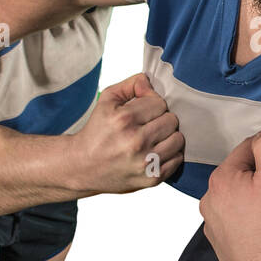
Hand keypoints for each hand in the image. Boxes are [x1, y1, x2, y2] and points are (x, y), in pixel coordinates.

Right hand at [74, 73, 184, 193]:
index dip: (153, 105)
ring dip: (168, 136)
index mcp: (124, 119)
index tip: (143, 111)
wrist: (82, 166)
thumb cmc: (96, 132)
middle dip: (161, 120)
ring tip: (154, 138)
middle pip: (172, 120)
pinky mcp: (151, 178)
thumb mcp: (106, 101)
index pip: (160, 103)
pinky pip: (177, 159)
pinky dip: (170, 154)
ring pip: (178, 139)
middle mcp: (135, 141)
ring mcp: (145, 162)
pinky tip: (155, 152)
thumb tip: (149, 81)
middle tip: (148, 125)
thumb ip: (130, 85)